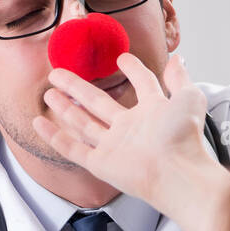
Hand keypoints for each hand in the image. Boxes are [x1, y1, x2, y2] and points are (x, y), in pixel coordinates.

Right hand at [32, 50, 229, 230]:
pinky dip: (55, 136)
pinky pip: (73, 149)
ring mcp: (114, 146)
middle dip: (77, 87)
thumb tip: (178, 58)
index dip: (133, 70)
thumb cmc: (184, 138)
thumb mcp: (188, 97)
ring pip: (83, 123)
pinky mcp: (101, 163)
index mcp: (152, 112)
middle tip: (58, 73)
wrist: (177, 172)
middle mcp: (130, 128)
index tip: (122, 58)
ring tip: (49, 92)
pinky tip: (40, 123)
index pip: (142, 85)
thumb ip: (180, 78)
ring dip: (65, 107)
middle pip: (98, 102)